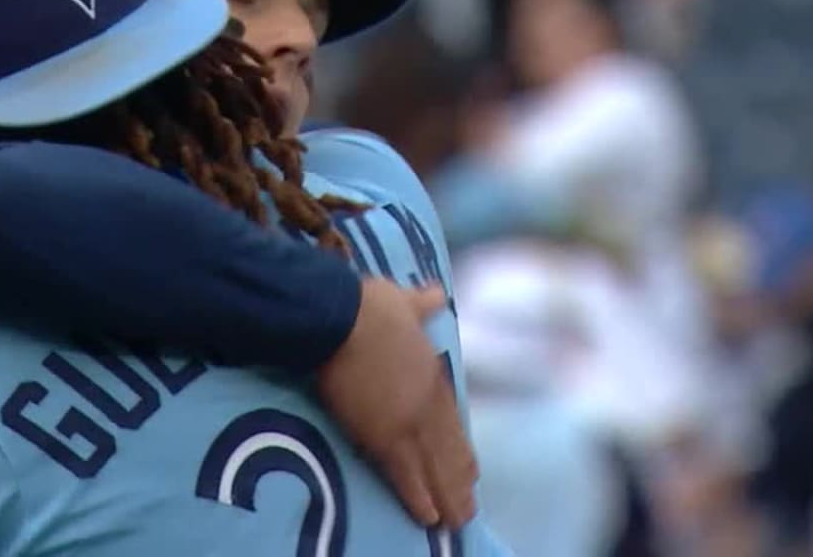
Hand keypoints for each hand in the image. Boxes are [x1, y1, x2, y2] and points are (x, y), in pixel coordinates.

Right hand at [315, 279, 476, 528]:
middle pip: (448, 453)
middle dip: (458, 484)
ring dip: (446, 498)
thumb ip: (422, 302)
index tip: (470, 473)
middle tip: (466, 510)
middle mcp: (428, 406)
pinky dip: (418, 498)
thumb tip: (437, 291)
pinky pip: (405, 476)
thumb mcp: (404, 300)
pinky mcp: (383, 437)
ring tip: (454, 521)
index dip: (461, 452)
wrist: (341, 318)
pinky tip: (428, 518)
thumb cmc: (369, 306)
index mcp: (432, 377)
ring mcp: (408, 424)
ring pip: (434, 470)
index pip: (453, 424)